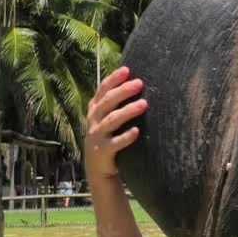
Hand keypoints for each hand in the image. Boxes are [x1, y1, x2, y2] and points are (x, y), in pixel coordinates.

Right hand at [84, 66, 147, 181]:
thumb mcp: (107, 117)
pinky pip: (115, 143)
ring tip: (144, 104)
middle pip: (107, 102)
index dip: (113, 79)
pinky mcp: (102, 151)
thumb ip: (116, 102)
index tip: (127, 70)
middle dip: (123, 92)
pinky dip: (125, 137)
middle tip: (140, 84)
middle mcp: (94, 120)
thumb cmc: (108, 136)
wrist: (97, 167)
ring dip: (127, 111)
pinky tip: (137, 132)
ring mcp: (97, 135)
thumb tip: (137, 81)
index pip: (102, 90)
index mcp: (95, 109)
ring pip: (111, 120)